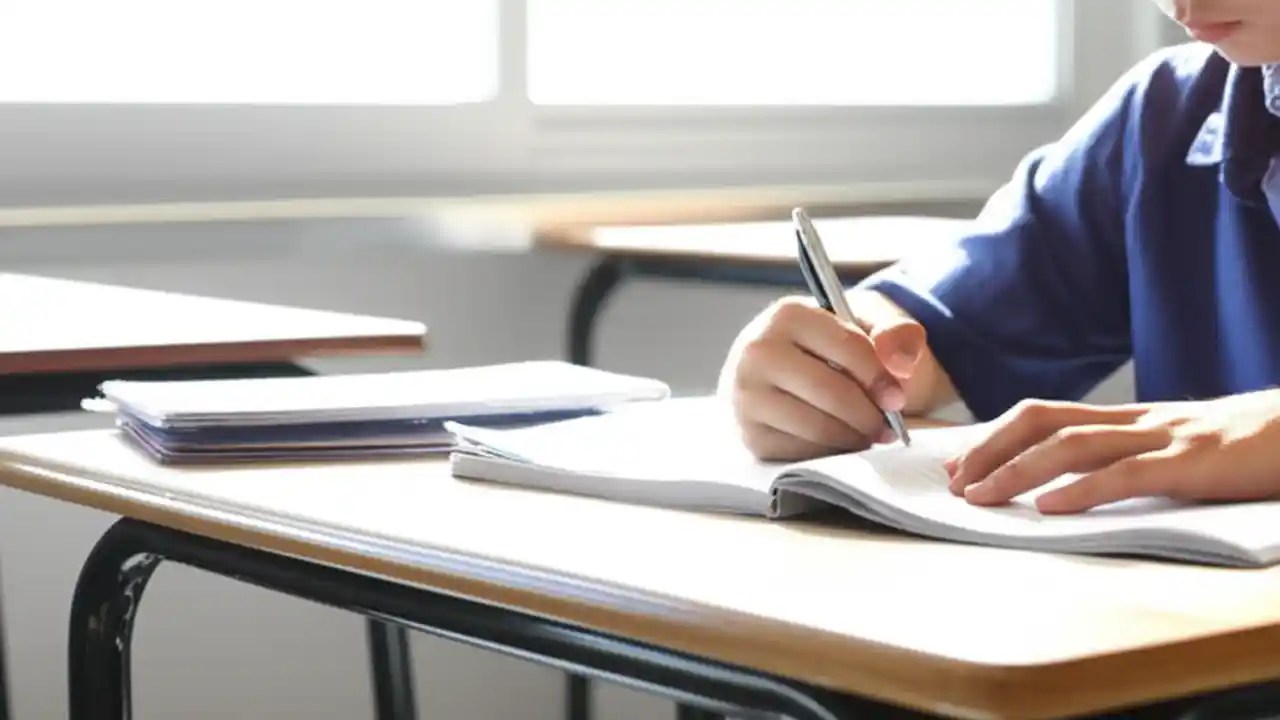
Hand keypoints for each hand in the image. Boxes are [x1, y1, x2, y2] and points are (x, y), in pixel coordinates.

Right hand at [717, 292, 927, 460]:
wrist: (791, 363)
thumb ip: (897, 332)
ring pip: (816, 427)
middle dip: (869, 414)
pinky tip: (839, 440)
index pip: (847, 347)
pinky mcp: (749, 434)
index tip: (897, 398)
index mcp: (788, 315)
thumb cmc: (836, 342)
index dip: (880, 376)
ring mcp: (747, 395)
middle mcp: (757, 352)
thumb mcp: (870, 321)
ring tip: (867, 432)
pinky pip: (801, 453)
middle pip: (831, 392)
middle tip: (887, 425)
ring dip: (854, 437)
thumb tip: (900, 364)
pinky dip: (829, 452)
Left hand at [946, 390, 1279, 513]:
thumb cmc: (1247, 444)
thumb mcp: (1177, 446)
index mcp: (1130, 418)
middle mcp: (1136, 421)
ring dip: (1017, 472)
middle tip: (953, 482)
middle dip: (990, 450)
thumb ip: (1131, 456)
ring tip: (980, 497)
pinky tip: (1050, 509)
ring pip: (1072, 446)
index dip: (996, 437)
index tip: (960, 464)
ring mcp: (1163, 438)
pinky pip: (1126, 474)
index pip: (1045, 415)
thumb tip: (1075, 482)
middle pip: (1042, 421)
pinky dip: (1082, 491)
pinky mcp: (1193, 463)